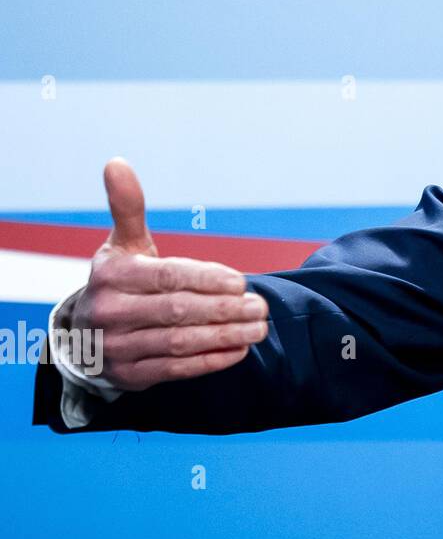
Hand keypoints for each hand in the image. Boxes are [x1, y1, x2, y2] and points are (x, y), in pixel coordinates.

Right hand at [68, 157, 269, 391]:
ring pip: (179, 342)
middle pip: (178, 311)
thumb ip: (128, 207)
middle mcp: (109, 313)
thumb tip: (117, 162)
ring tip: (258, 327)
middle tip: (261, 306)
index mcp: (111, 274)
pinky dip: (210, 360)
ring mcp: (116, 348)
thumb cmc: (121, 279)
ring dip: (225, 335)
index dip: (208, 279)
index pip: (169, 277)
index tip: (240, 281)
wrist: (86, 334)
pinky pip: (176, 369)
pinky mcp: (129, 376)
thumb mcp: (124, 243)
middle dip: (224, 309)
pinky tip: (238, 349)